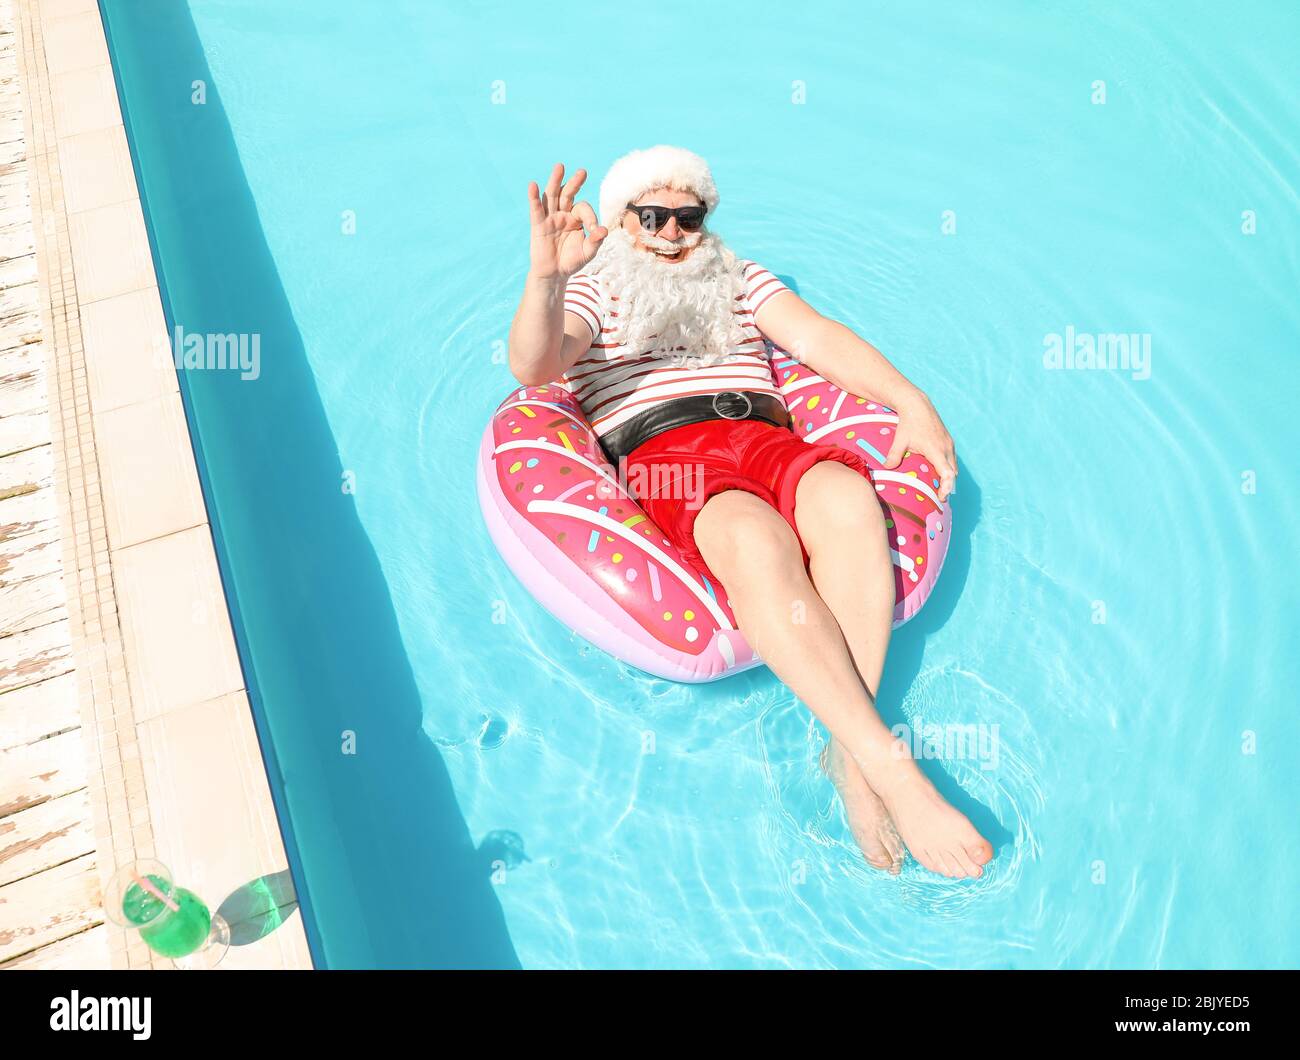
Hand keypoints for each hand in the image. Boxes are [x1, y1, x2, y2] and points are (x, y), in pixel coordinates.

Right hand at [526, 163, 606, 279]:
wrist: (555, 274)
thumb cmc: (572, 261)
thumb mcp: (588, 252)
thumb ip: (595, 241)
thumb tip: (603, 230)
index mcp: (576, 218)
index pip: (583, 209)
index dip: (590, 217)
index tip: (594, 230)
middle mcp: (563, 214)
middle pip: (568, 194)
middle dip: (575, 183)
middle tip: (583, 172)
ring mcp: (550, 218)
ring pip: (552, 196)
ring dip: (555, 181)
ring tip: (560, 167)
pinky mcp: (538, 225)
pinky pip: (536, 209)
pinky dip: (534, 197)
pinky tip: (533, 186)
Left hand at [883, 392, 956, 501]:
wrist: (917, 404)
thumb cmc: (908, 423)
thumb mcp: (899, 440)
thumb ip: (894, 455)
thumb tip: (886, 468)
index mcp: (936, 450)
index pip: (948, 474)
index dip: (947, 487)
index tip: (941, 497)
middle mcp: (946, 447)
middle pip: (953, 473)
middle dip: (947, 486)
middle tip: (938, 498)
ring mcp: (949, 443)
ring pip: (953, 466)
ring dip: (948, 476)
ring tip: (939, 488)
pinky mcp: (948, 440)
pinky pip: (951, 458)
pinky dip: (947, 467)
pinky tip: (937, 472)